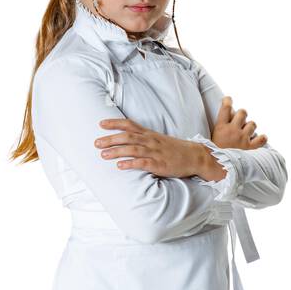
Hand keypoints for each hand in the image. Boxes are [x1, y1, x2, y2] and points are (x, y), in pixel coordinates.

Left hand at [94, 118, 208, 178]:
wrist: (194, 156)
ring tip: (103, 155)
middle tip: (96, 143)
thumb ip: (143, 138)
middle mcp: (150, 141)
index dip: (114, 123)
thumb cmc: (174, 149)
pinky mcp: (159, 164)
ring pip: (132, 149)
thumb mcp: (158, 139)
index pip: (129, 125)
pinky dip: (130, 164)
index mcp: (149, 134)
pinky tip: (120, 166)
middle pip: (127, 137)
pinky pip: (143, 163)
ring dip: (116, 151)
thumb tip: (127, 139)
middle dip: (110, 139)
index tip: (100, 123)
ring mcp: (155, 152)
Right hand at [212, 96, 268, 150]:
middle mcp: (232, 130)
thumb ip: (220, 126)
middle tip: (240, 121)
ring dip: (250, 127)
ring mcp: (242, 138)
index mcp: (221, 127)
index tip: (228, 99)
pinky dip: (262, 138)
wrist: (217, 168)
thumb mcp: (212, 138)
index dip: (227, 101)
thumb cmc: (213, 154)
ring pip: (252, 124)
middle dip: (242, 114)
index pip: (225, 108)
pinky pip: (262, 138)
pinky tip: (259, 139)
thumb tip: (228, 114)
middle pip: (242, 112)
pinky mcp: (250, 148)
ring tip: (246, 134)